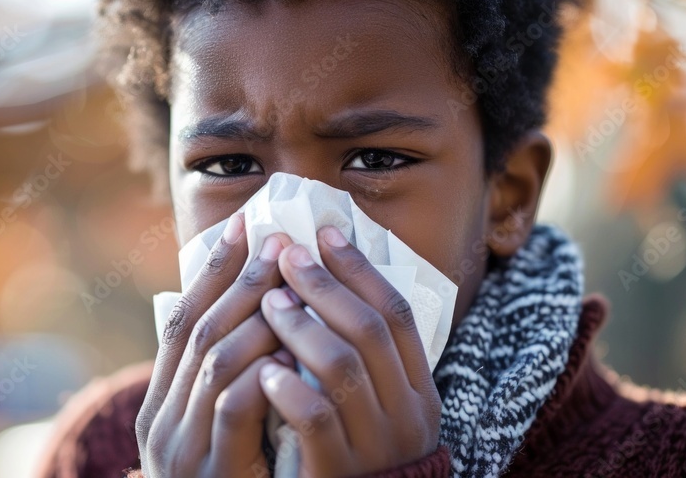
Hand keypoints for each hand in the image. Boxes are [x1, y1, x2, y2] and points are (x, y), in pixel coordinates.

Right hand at [137, 213, 293, 476]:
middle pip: (200, 331)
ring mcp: (183, 447)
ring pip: (216, 360)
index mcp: (161, 403)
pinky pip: (237, 406)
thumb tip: (260, 316)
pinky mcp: (215, 470)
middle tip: (278, 242)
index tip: (245, 226)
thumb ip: (229, 380)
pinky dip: (263, 370)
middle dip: (242, 281)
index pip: (182, 320)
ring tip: (291, 282)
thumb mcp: (220, 431)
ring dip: (256, 316)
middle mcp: (162, 420)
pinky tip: (291, 346)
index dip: (213, 270)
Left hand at [257, 225, 441, 476]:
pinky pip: (318, 421)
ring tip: (268, 302)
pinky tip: (266, 370)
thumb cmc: (355, 452)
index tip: (326, 232)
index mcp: (419, 391)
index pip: (397, 314)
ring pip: (343, 369)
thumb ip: (360, 355)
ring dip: (302, 327)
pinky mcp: (339, 472)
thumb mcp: (373, 404)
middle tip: (288, 256)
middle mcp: (407, 414)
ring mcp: (376, 445)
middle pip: (370, 331)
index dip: (361, 269)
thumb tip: (323, 280)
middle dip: (327, 286)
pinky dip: (291, 389)